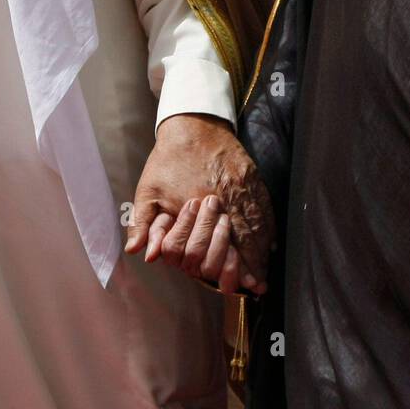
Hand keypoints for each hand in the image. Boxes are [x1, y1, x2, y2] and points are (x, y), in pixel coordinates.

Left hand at [126, 113, 274, 292]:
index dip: (234, 265)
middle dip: (253, 264)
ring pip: (258, 223)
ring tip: (265, 270)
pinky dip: (269, 226)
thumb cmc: (167, 159)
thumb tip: (138, 252)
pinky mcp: (252, 176)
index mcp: (203, 203)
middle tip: (259, 285)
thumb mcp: (148, 189)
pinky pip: (265, 206)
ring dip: (263, 249)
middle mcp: (228, 196)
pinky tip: (271, 242)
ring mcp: (244, 185)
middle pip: (246, 237)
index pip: (224, 242)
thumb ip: (143, 222)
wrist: (192, 123)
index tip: (240, 284)